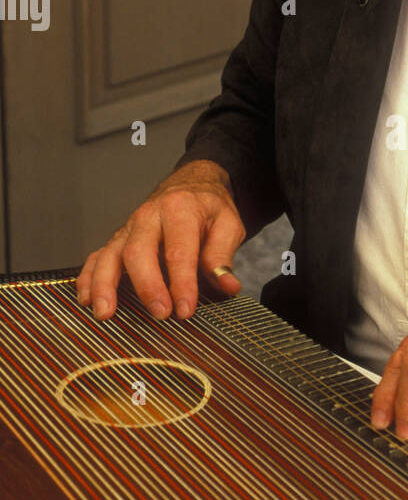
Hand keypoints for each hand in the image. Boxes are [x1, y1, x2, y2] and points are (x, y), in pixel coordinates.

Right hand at [76, 161, 244, 320]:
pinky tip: (86, 298)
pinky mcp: (118, 239)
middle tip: (159, 313)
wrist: (190, 186)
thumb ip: (223, 255)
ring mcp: (129, 228)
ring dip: (105, 285)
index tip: (185, 309)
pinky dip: (89, 277)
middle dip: (147, 286)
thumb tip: (227, 285)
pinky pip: (98, 256)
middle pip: (139, 251)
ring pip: (111, 254)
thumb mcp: (228, 224)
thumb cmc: (208, 208)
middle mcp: (148, 216)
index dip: (182, 283)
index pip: (178, 250)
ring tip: (105, 313)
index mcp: (179, 209)